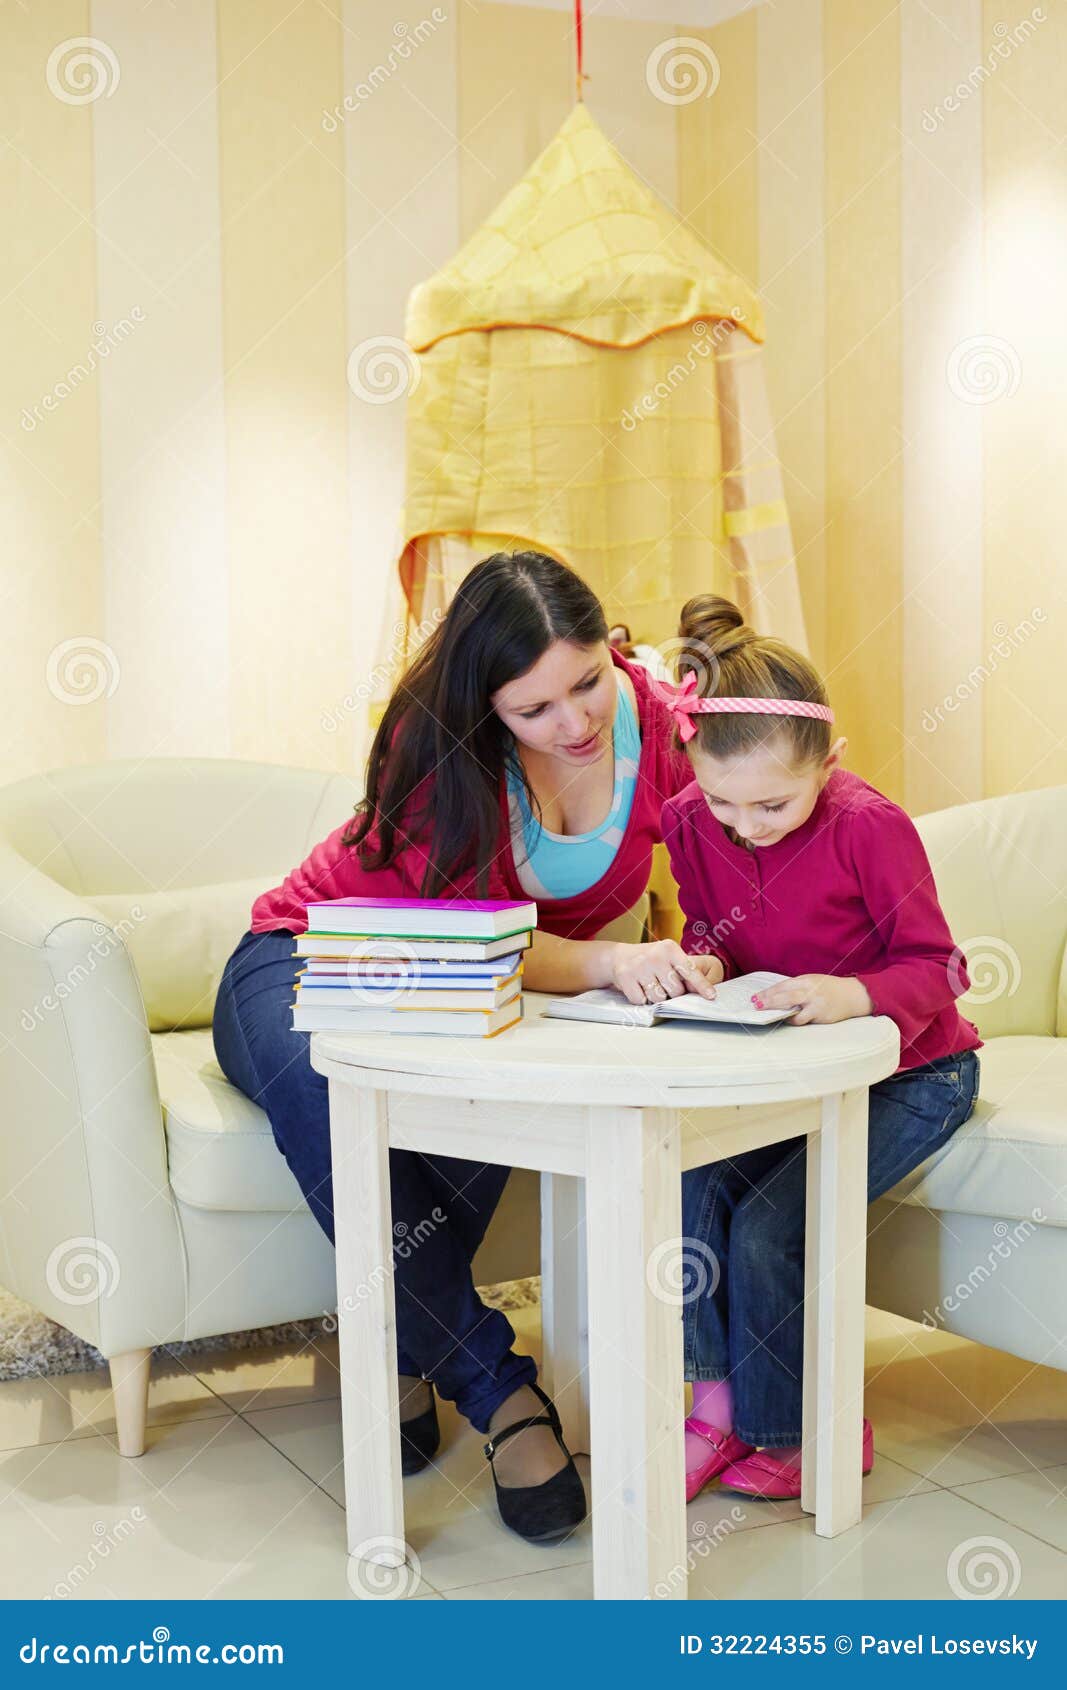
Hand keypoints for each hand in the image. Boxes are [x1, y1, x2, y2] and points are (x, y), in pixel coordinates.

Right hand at [608, 940, 724, 1006]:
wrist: (618, 956)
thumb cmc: (650, 960)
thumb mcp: (669, 958)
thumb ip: (685, 972)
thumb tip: (702, 992)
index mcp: (670, 948)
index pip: (690, 971)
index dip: (702, 985)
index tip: (711, 996)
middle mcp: (655, 956)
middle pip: (676, 991)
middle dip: (672, 992)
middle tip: (663, 983)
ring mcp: (639, 966)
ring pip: (658, 998)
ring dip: (656, 997)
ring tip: (649, 984)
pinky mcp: (625, 977)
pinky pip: (641, 1001)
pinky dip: (641, 998)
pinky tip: (637, 987)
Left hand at [751, 974, 872, 1025]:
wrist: (852, 995)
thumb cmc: (829, 988)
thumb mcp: (812, 982)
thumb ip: (796, 988)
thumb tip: (775, 996)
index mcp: (806, 980)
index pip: (782, 986)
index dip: (768, 992)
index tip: (755, 997)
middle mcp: (810, 990)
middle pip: (784, 996)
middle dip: (768, 1001)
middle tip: (756, 1006)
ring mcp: (816, 1003)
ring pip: (792, 1009)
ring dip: (779, 1013)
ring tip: (769, 1014)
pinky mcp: (821, 1015)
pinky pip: (802, 1019)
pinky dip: (793, 1020)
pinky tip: (788, 1019)